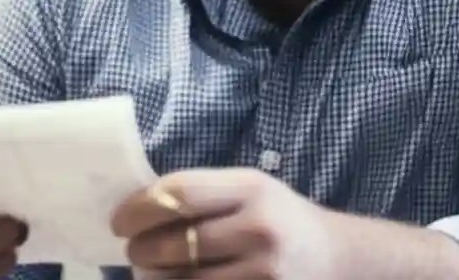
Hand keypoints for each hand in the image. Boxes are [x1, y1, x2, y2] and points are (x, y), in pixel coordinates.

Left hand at [111, 168, 341, 278]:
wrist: (338, 259)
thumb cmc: (280, 219)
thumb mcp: (251, 191)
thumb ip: (204, 194)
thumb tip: (136, 209)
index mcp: (252, 188)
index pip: (180, 193)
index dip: (139, 208)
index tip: (119, 221)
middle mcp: (259, 228)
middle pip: (176, 242)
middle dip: (141, 250)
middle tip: (132, 251)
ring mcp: (264, 272)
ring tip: (153, 272)